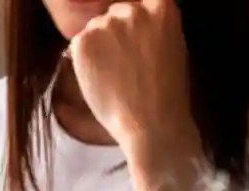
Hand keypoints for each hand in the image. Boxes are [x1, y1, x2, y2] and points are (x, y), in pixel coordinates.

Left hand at [69, 0, 198, 161]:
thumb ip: (152, 27)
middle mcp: (133, 8)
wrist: (150, 120)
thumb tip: (130, 23)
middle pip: (113, 13)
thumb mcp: (171, 45)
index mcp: (161, 6)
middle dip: (113, 34)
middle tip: (121, 64)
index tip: (133, 44)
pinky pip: (77, 45)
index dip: (132, 26)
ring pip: (93, 29)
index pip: (138, 4)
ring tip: (113, 75)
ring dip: (97, 47)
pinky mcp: (84, 41)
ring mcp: (107, 23)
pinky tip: (100, 79)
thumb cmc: (165, 92)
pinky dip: (82, 61)